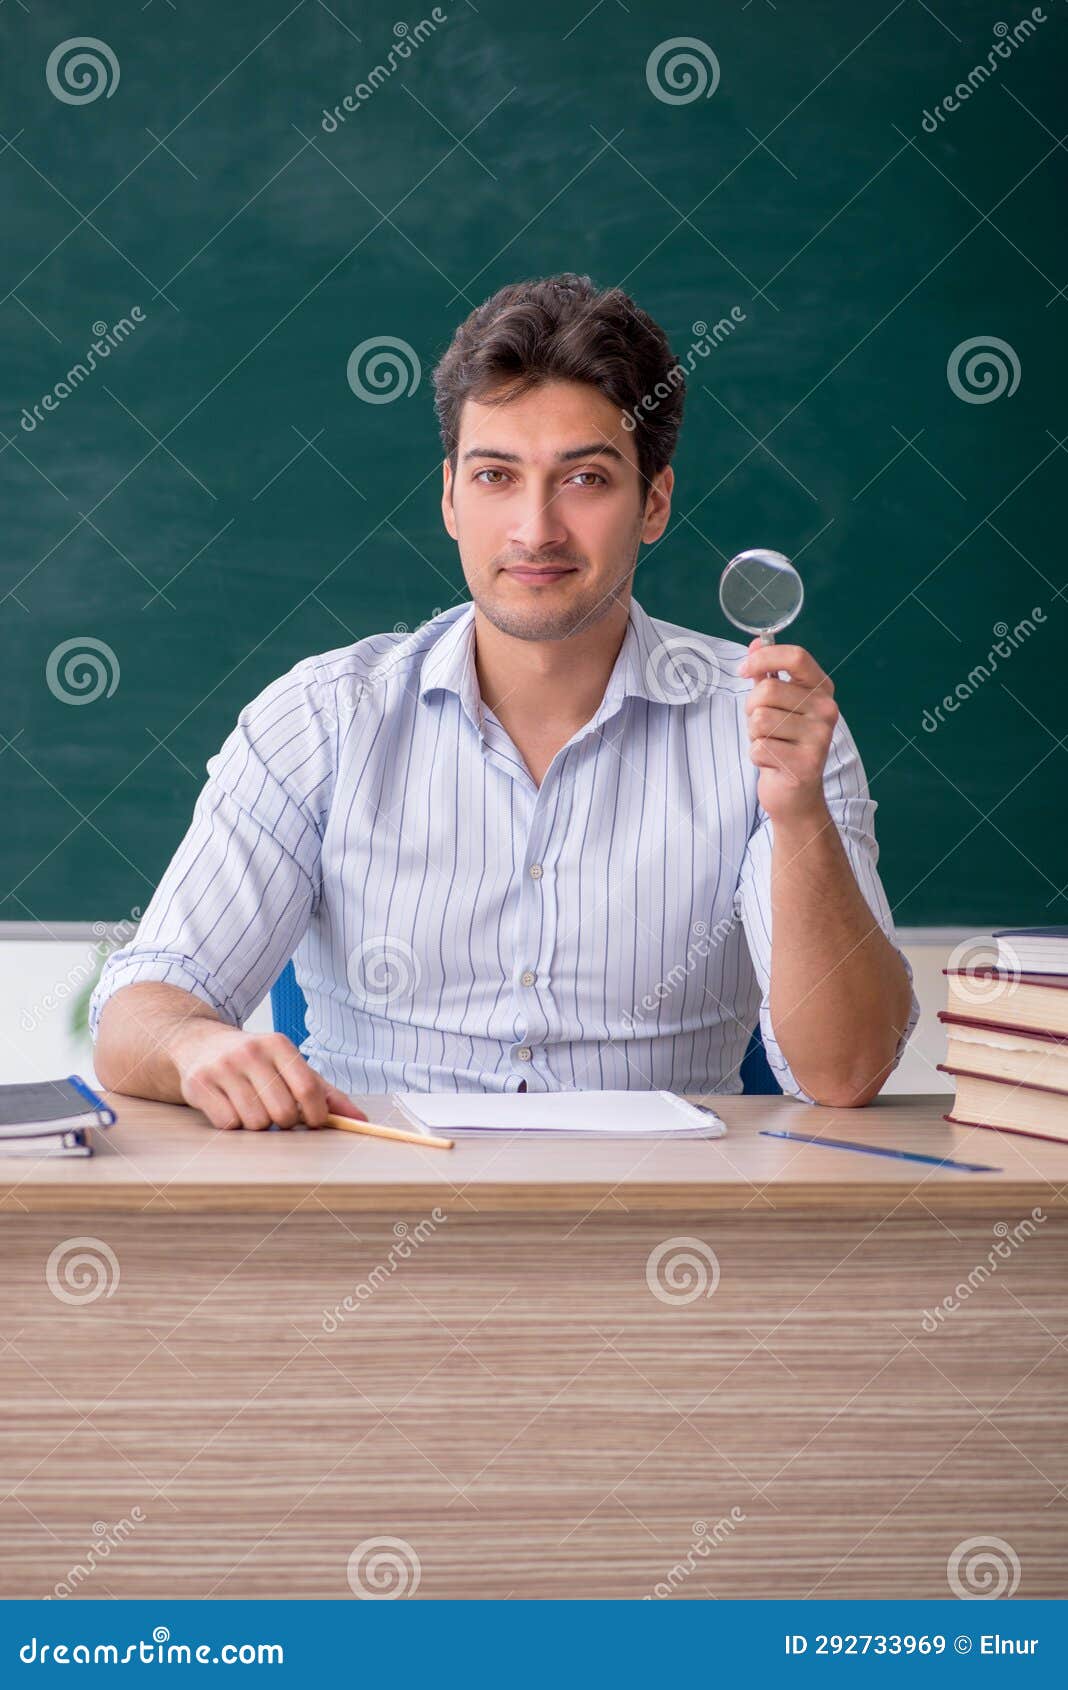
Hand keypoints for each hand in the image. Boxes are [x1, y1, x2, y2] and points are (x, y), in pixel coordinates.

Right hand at [170, 1023, 367, 1131]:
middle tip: (278, 1114)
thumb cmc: (255, 1062)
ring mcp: (223, 1067)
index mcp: (278, 1044)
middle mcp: (250, 1052)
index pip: (308, 1089)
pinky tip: (230, 1108)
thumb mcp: (290, 1067)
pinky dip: (233, 1124)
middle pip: (283, 1112)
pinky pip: (228, 1124)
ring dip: (258, 1125)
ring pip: (255, 1122)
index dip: (317, 1115)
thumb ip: (326, 1093)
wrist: (199, 1043)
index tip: (315, 1123)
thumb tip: (360, 1120)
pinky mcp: (199, 1084)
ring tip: (253, 1108)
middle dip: (285, 1122)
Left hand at [738, 640, 838, 824]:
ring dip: (754, 735)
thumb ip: (768, 673)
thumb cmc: (784, 743)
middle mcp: (826, 711)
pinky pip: (759, 747)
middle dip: (751, 709)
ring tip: (771, 744)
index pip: (796, 657)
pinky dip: (756, 757)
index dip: (764, 657)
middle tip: (762, 726)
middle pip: (767, 690)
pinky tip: (773, 762)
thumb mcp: (778, 704)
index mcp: (821, 690)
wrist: (797, 794)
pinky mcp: (805, 763)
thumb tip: (756, 643)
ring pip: (759, 720)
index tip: (744, 669)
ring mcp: (819, 737)